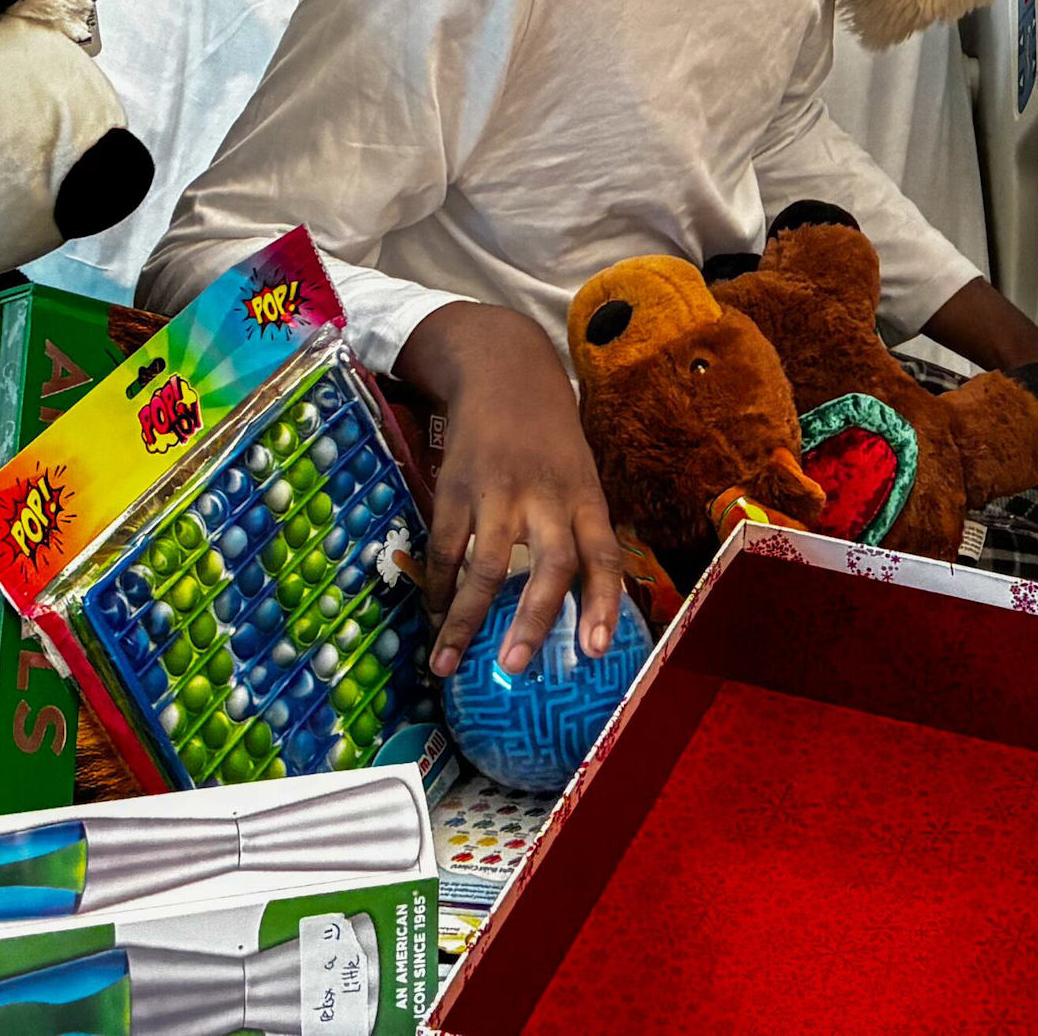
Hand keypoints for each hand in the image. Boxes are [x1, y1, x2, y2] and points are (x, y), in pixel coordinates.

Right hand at [395, 302, 625, 679]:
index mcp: (585, 498)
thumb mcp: (579, 476)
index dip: (603, 604)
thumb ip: (577, 532)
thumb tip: (579, 611)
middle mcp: (547, 498)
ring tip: (445, 666)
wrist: (505, 371)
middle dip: (533, 619)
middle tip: (515, 666)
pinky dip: (437, 588)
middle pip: (549, 564)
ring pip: (485, 566)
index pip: (603, 556)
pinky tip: (433, 617)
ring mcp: (498, 492)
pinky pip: (445, 548)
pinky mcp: (456, 487)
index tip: (595, 652)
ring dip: (464, 621)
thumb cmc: (550, 439)